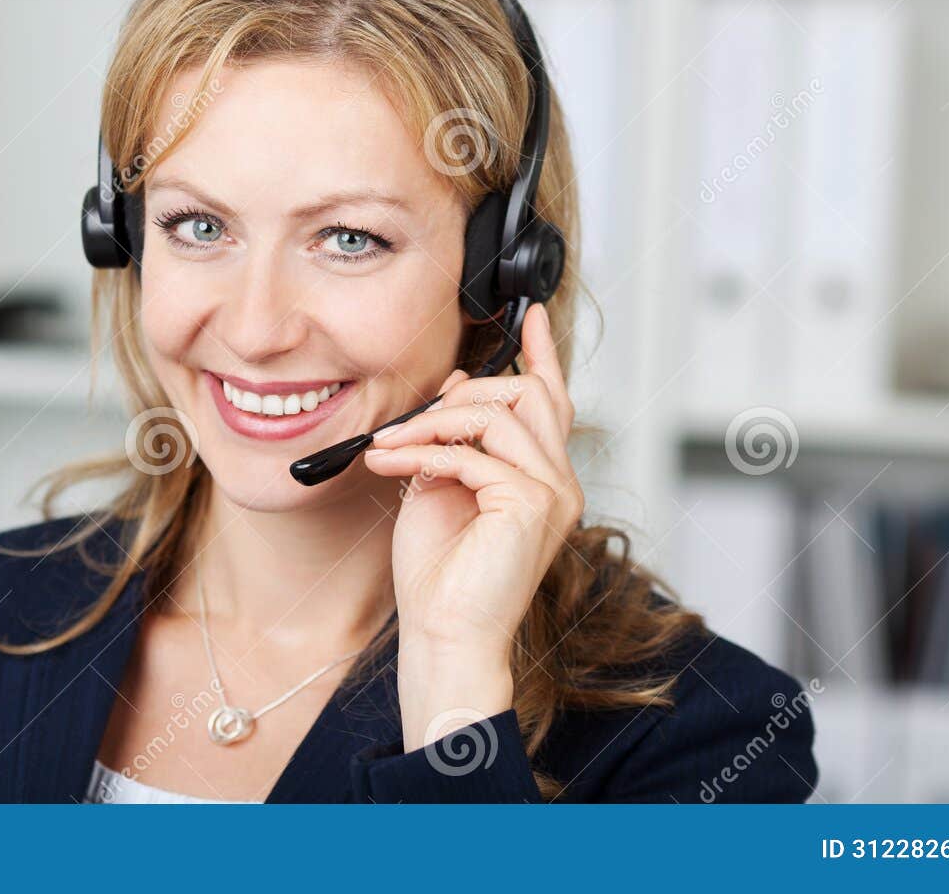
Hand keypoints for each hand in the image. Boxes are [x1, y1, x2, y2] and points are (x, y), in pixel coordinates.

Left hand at [363, 302, 583, 748]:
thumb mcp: (440, 485)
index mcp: (541, 477)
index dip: (542, 353)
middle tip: (408, 425)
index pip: (553, 399)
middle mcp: (559, 482)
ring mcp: (552, 493)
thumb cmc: (440, 573)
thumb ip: (455, 437)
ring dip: (432, 422)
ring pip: (498, 413)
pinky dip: (424, 454)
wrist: (443, 633)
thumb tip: (458, 383)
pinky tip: (392, 467)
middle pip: (528, 393)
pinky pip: (473, 452)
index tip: (533, 315)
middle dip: (461, 393)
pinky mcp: (532, 504)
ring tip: (390, 448)